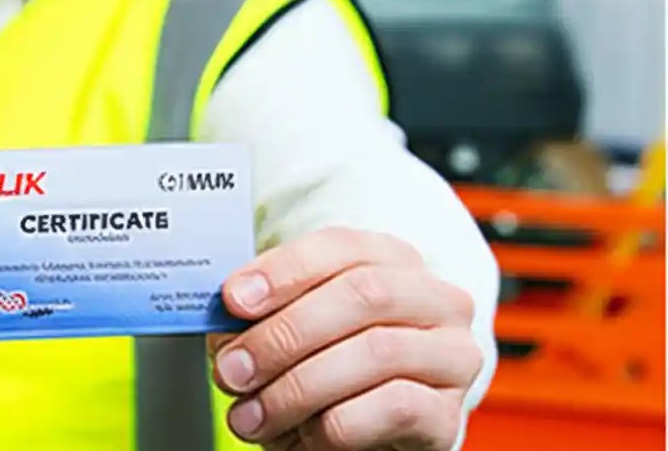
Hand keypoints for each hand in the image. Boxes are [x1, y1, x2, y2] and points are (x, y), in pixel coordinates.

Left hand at [208, 228, 482, 449]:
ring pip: (377, 352)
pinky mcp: (448, 416)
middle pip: (362, 294)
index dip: (284, 270)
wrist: (367, 435)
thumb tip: (226, 321)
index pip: (340, 246)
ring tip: (251, 415)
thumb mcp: (292, 330)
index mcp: (392, 260)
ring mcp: (452, 356)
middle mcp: (436, 299)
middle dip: (284, 334)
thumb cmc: (324, 367)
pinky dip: (335, 424)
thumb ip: (265, 315)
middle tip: (232, 370)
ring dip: (298, 388)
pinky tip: (303, 434)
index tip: (233, 300)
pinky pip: (395, 408)